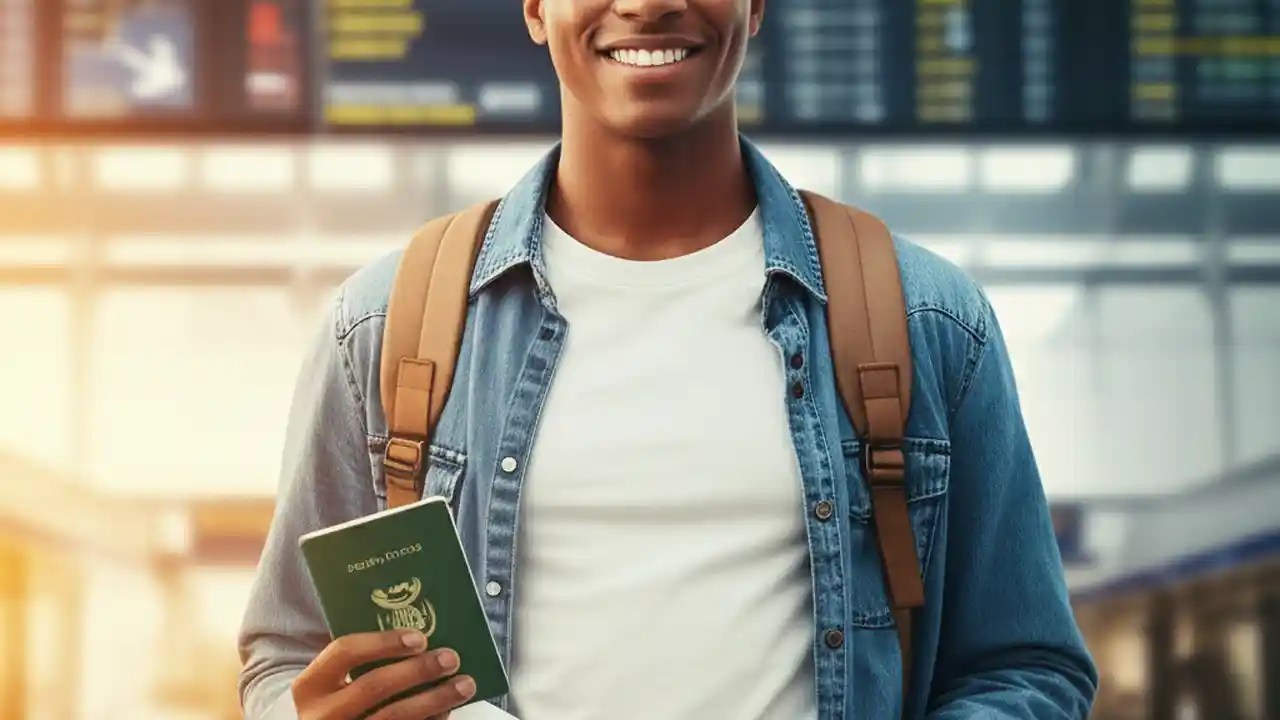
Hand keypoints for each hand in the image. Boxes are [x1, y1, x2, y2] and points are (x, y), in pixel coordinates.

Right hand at [292, 629, 476, 719]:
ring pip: (394, 717)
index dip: (384, 642)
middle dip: (418, 670)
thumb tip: (420, 640)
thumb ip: (361, 664)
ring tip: (464, 685)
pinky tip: (446, 711)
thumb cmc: (332, 705)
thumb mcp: (331, 684)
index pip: (346, 652)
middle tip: (450, 658)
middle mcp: (322, 714)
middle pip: (374, 686)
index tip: (419, 637)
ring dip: (435, 699)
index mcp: (310, 685)